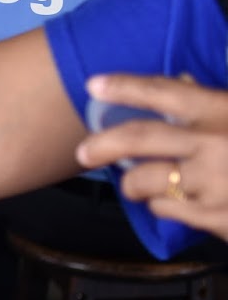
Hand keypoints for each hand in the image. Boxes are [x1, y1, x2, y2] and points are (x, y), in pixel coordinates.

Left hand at [75, 73, 227, 239]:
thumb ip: (216, 102)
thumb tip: (187, 82)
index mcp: (222, 111)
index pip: (164, 90)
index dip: (125, 86)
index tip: (95, 85)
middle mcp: (213, 144)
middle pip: (138, 138)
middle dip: (102, 143)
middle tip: (85, 150)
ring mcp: (213, 183)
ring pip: (145, 180)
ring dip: (134, 182)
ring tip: (137, 182)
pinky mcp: (215, 217)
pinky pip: (166, 210)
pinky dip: (162, 207)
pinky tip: (174, 203)